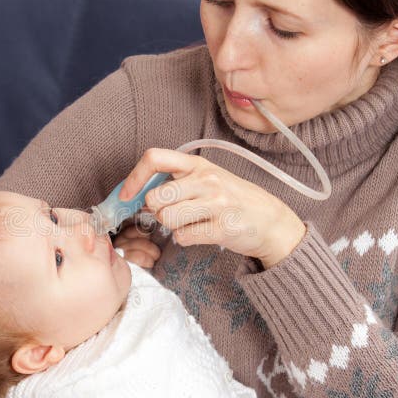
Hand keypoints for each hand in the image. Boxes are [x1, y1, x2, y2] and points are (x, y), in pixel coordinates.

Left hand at [118, 148, 305, 267]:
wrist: (270, 220)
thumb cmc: (231, 200)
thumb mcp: (205, 180)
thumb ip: (175, 183)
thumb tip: (139, 196)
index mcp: (198, 164)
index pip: (154, 158)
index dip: (134, 178)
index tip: (126, 195)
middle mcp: (207, 179)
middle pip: (156, 197)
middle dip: (157, 211)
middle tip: (172, 213)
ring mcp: (216, 203)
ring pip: (167, 218)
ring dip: (172, 226)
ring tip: (190, 223)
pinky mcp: (222, 228)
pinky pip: (183, 237)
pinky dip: (186, 239)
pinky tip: (201, 233)